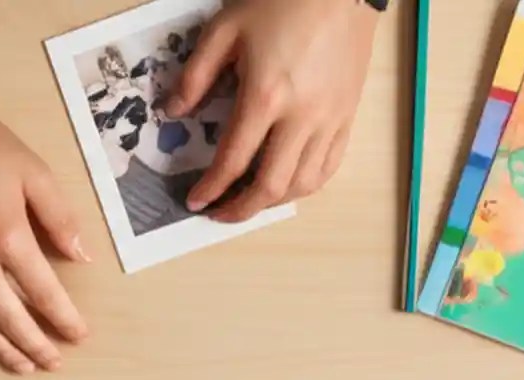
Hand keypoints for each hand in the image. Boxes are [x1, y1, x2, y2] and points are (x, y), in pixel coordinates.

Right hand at [0, 0, 89, 372]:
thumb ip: (61, 220)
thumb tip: (82, 258)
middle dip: (35, 346)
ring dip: (2, 350)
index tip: (80, 335)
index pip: (43, 293)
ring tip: (24, 367)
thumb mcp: (36, 174)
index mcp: (8, 236)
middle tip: (54, 363)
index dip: (64, 319)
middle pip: (9, 318)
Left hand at [165, 0, 377, 221]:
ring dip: (272, 202)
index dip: (211, 188)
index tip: (195, 201)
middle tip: (219, 213)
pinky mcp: (348, 116)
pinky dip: (305, 185)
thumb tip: (175, 112)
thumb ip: (196, 74)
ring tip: (250, 201)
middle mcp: (301, 117)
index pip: (234, 160)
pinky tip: (286, 183)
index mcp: (265, 96)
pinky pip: (328, 166)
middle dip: (240, 209)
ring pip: (303, 183)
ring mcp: (330, 120)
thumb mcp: (225, 28)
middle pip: (270, 185)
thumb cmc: (280, 1)